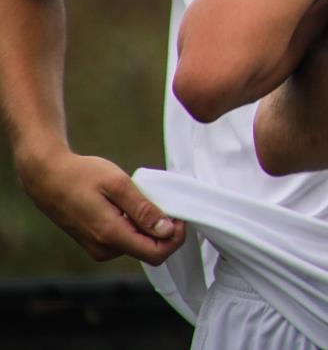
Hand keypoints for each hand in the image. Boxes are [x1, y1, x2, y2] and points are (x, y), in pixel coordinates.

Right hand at [19, 150, 185, 263]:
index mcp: (111, 235)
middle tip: (162, 202)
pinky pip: (125, 241)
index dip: (175, 237)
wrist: (47, 178)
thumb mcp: (118, 184)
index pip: (156, 254)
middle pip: (149, 251)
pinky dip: (135, 226)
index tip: (179, 215)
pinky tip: (127, 206)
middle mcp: (104, 249)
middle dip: (164, 230)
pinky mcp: (96, 244)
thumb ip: (143, 209)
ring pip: (138, 245)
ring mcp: (98, 249)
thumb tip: (167, 230)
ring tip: (138, 200)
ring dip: (148, 226)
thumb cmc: (81, 175)